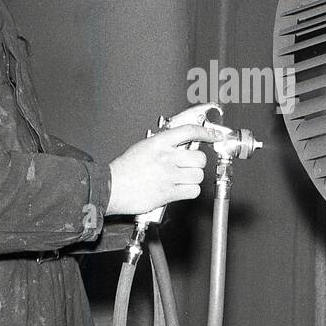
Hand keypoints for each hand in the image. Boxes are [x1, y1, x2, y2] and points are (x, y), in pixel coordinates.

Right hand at [106, 124, 227, 216]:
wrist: (111, 187)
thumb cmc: (124, 169)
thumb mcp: (143, 147)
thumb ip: (163, 145)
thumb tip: (181, 144)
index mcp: (159, 143)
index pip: (189, 132)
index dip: (206, 133)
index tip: (214, 135)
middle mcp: (166, 158)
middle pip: (200, 158)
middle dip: (197, 162)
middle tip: (189, 165)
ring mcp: (169, 176)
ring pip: (198, 176)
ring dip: (193, 178)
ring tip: (181, 178)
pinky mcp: (169, 193)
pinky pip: (192, 191)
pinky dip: (189, 191)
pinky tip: (180, 189)